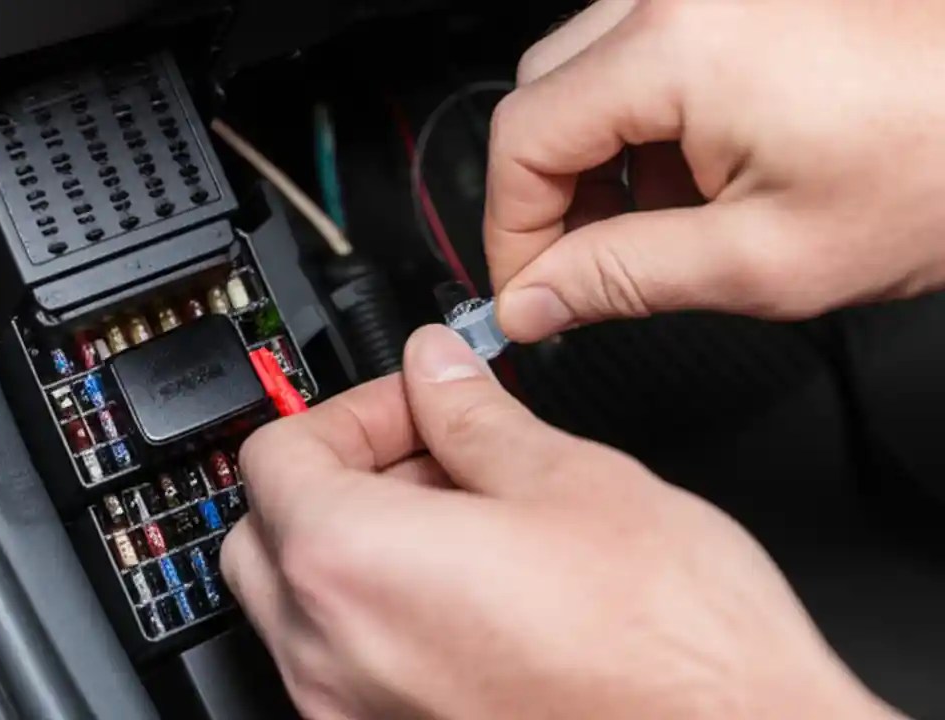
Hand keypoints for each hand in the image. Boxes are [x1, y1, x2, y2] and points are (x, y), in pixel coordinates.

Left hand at [222, 325, 894, 718]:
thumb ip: (471, 414)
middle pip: (270, 532)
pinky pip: (350, 666)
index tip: (414, 403)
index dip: (349, 410)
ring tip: (468, 522)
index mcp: (351, 566)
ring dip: (360, 546)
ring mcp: (355, 716)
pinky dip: (383, 614)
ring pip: (305, 606)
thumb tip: (436, 369)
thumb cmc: (672, 653)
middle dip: (341, 475)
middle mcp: (331, 656)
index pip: (276, 454)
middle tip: (431, 454)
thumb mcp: (570, 482)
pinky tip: (474, 592)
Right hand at [486, 0, 944, 342]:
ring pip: (585, 73)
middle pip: (541, 95)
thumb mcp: (764, 259)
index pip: (521, 139)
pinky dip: (645, 122)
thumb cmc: (939, 166)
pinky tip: (700, 174)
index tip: (531, 292)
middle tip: (585, 270)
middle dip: (549, 194)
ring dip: (598, 158)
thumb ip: (622, 280)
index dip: (511, 231)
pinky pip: (642, 52)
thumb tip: (532, 302)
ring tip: (667, 224)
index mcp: (675, 48)